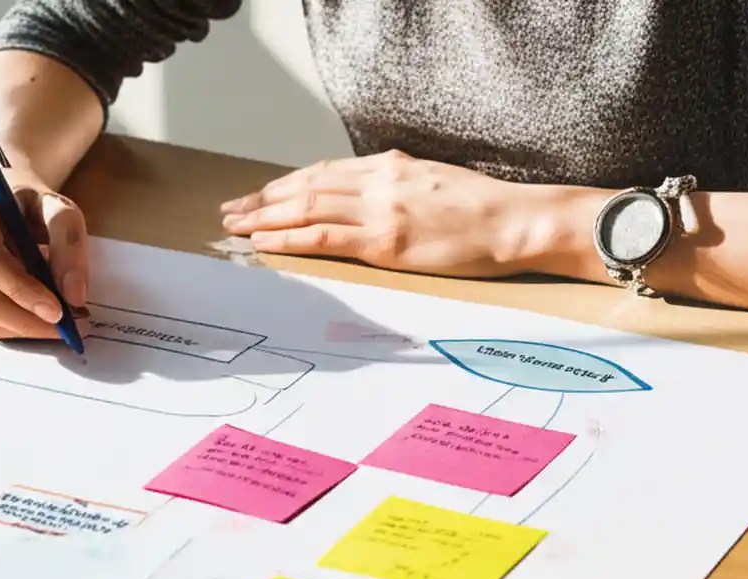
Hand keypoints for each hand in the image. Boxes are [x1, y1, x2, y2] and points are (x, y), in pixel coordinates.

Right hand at [0, 167, 88, 338]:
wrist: (1, 202)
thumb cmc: (29, 206)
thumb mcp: (57, 210)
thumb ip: (69, 244)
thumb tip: (74, 296)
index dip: (20, 288)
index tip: (57, 310)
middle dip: (21, 318)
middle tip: (61, 327)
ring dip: (16, 328)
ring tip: (49, 323)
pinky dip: (4, 328)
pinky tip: (27, 317)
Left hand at [220, 149, 551, 277]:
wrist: (514, 222)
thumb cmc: (483, 211)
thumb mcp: (433, 185)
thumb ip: (397, 188)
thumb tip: (368, 201)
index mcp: (390, 166)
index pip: (324, 172)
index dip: (286, 184)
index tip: (261, 193)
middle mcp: (378, 181)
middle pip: (306, 187)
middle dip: (264, 199)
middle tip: (232, 210)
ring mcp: (379, 210)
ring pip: (306, 209)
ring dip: (265, 218)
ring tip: (236, 226)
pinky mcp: (385, 242)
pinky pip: (323, 239)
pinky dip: (288, 239)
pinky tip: (264, 243)